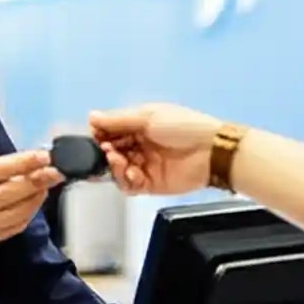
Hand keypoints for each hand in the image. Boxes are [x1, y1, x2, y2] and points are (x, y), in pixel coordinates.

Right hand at [0, 150, 62, 253]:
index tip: (45, 156)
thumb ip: (3, 167)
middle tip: (56, 172)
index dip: (24, 163)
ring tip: (46, 185)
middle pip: (11, 193)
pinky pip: (18, 225)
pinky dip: (31, 211)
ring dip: (38, 197)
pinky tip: (35, 200)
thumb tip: (37, 161)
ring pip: (19, 212)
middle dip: (39, 181)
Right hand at [88, 103, 223, 194]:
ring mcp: (144, 165)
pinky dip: (127, 181)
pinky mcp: (150, 184)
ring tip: (120, 161)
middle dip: (105, 152)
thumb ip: (118, 120)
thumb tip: (91, 117)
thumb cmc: (184, 127)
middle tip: (108, 150)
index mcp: (138, 125)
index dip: (100, 134)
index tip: (95, 136)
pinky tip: (133, 174)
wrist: (211, 151)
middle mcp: (139, 145)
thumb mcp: (148, 116)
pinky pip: (129, 186)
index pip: (110, 131)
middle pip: (110, 152)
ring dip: (114, 167)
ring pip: (117, 171)